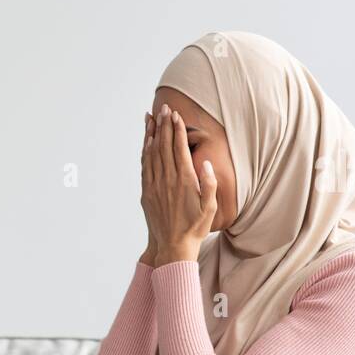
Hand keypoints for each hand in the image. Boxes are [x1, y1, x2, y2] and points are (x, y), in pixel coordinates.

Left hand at [141, 104, 216, 262]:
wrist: (172, 246)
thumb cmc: (195, 228)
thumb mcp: (210, 208)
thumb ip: (209, 184)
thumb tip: (206, 164)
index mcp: (184, 180)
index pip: (179, 148)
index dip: (177, 129)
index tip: (175, 115)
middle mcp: (167, 179)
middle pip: (164, 146)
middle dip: (164, 125)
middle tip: (164, 108)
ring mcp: (155, 185)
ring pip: (151, 153)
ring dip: (151, 134)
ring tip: (151, 118)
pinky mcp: (147, 192)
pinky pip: (145, 166)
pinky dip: (145, 151)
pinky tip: (146, 142)